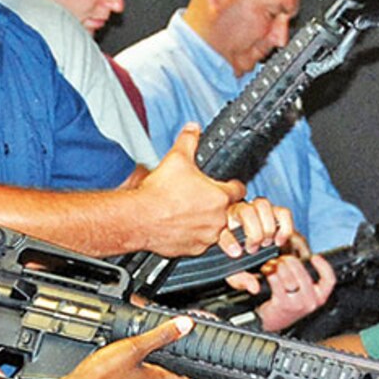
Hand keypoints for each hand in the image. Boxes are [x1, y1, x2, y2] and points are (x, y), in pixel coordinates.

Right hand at [61, 315, 196, 378]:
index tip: (194, 363)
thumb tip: (184, 326)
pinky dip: (125, 374)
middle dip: (164, 364)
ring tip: (137, 353)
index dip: (191, 372)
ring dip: (142, 369)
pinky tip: (114, 365)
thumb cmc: (103, 376)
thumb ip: (160, 335)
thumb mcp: (135, 347)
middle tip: (163, 350)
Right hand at [133, 125, 249, 256]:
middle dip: (217, 205)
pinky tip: (181, 226)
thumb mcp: (176, 158)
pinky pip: (200, 243)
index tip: (226, 185)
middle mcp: (217, 219)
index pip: (239, 190)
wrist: (140, 218)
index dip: (231, 185)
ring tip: (190, 213)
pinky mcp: (194, 249)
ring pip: (215, 229)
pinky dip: (193, 236)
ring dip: (207, 222)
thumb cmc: (158, 193)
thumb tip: (193, 129)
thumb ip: (188, 141)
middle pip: (228, 211)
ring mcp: (206, 236)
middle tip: (202, 198)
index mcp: (219, 197)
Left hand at [215, 197, 295, 292]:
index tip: (236, 254)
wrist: (252, 250)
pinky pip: (282, 212)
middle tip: (254, 249)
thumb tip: (254, 287)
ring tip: (267, 242)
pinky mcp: (274, 211)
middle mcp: (238, 212)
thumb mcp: (234, 271)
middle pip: (245, 210)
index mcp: (222, 225)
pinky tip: (280, 240)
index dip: (229, 240)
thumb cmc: (238, 258)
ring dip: (267, 226)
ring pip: (262, 205)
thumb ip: (240, 279)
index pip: (222, 227)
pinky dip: (284, 226)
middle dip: (253, 231)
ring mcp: (257, 210)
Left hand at [253, 251, 337, 331]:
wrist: (273, 321)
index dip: (324, 266)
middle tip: (285, 259)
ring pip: (290, 278)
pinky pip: (276, 282)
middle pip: (304, 275)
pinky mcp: (283, 304)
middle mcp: (310, 302)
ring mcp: (297, 304)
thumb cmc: (288, 304)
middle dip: (293, 262)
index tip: (314, 258)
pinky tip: (269, 272)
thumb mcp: (304, 294)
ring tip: (275, 265)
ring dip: (280, 267)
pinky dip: (271, 274)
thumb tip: (300, 260)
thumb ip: (306, 278)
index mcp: (319, 298)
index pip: (329, 280)